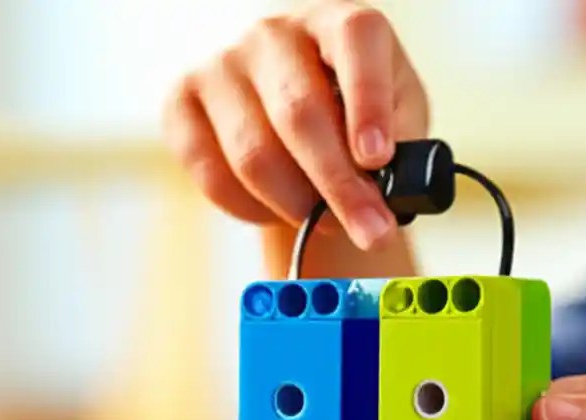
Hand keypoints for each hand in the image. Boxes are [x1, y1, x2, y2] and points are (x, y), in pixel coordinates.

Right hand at [163, 1, 428, 247]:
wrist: (301, 119)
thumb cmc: (358, 115)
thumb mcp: (398, 116)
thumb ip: (404, 145)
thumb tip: (390, 191)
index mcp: (337, 22)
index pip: (353, 40)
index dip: (367, 100)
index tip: (377, 158)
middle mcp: (274, 33)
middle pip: (299, 113)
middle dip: (339, 185)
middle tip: (371, 231)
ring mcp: (221, 64)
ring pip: (254, 153)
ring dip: (297, 205)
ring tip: (328, 222)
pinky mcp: (181, 102)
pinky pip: (212, 174)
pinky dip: (252, 210)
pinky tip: (280, 210)